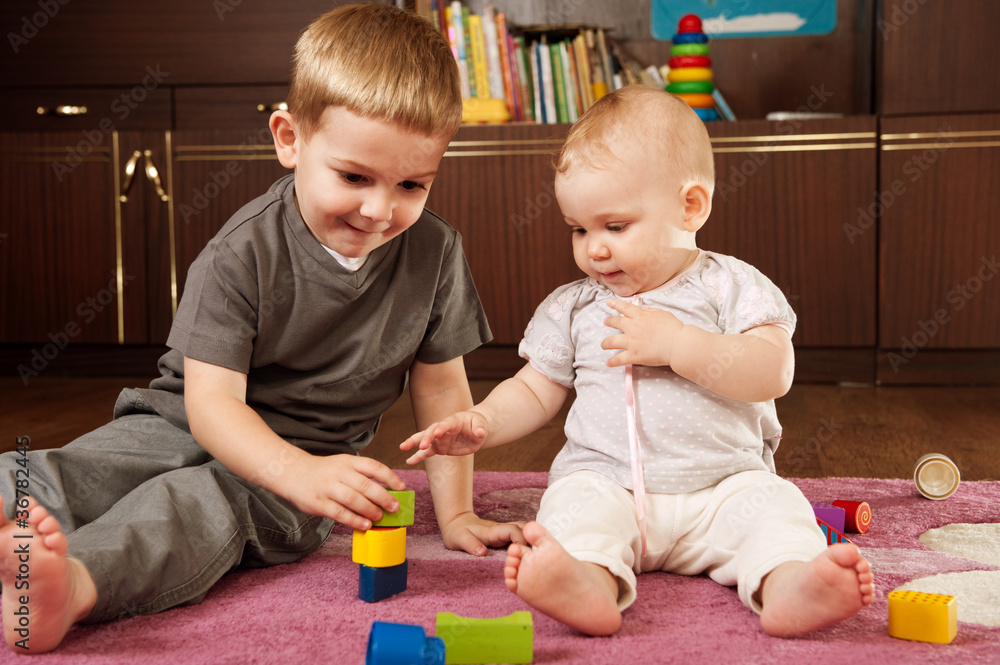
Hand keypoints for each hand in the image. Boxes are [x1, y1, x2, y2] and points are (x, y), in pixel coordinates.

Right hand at [284, 454, 405, 530]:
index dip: (390, 477)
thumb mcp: (343, 465)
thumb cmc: (325, 472)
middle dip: (384, 497)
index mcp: (349, 461)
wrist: (293, 473)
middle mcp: (339, 473)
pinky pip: (339, 513)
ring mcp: (328, 488)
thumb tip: (387, 494)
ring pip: (353, 499)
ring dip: (370, 509)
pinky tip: (365, 525)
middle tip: (395, 507)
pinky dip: (354, 520)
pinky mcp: (319, 503)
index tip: (402, 488)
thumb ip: (361, 476)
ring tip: (380, 517)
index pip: (374, 467)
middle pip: (366, 485)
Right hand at [399, 412, 488, 464]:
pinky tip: (408, 461)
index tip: (437, 433)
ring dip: (414, 443)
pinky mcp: (439, 448)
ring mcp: (440, 439)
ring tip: (403, 447)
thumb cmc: (478, 425)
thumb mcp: (482, 426)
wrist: (476, 429)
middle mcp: (443, 429)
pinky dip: (418, 456)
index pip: (446, 424)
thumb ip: (480, 429)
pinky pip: (427, 452)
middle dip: (426, 437)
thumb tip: (481, 432)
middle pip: (431, 431)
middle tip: (422, 444)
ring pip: (425, 440)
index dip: (442, 428)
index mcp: (453, 421)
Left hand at [439, 511, 527, 556]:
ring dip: (530, 541)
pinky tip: (526, 556)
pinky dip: (526, 544)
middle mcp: (502, 530)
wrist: (455, 522)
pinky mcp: (504, 538)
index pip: (514, 531)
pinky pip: (520, 538)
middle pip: (524, 529)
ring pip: (524, 532)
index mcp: (494, 531)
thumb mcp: (460, 539)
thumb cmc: (457, 532)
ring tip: (531, 558)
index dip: (522, 541)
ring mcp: (504, 533)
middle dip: (532, 541)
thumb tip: (482, 553)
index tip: (522, 555)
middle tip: (532, 558)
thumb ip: (471, 545)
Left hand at [602, 298, 684, 367]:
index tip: (608, 302)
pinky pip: (619, 359)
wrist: (677, 344)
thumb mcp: (663, 314)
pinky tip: (608, 363)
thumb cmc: (673, 328)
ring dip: (605, 343)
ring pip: (612, 341)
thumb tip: (645, 308)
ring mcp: (631, 341)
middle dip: (609, 321)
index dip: (615, 304)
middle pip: (616, 322)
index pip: (625, 307)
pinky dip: (612, 361)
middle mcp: (633, 327)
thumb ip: (652, 311)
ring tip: (603, 344)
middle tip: (605, 321)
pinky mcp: (633, 355)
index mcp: (640, 316)